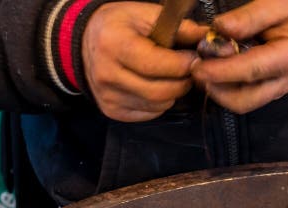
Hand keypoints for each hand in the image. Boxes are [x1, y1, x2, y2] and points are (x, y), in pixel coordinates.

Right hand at [82, 2, 207, 121]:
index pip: (157, 65)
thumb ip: (176, 26)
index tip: (194, 58)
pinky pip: (148, 114)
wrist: (82, 41)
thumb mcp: (144, 14)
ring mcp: (108, 96)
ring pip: (157, 106)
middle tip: (189, 72)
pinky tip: (156, 86)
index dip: (183, 64)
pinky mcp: (112, 111)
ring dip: (173, 94)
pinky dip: (160, 103)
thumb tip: (205, 37)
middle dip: (183, 83)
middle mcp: (107, 74)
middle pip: (160, 92)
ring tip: (172, 77)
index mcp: (114, 44)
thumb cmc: (118, 25)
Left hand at [190, 0, 287, 113]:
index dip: (222, 71)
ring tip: (204, 70)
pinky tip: (217, 72)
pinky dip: (228, 89)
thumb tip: (219, 29)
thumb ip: (249, 17)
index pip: (252, 70)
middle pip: (246, 100)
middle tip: (196, 70)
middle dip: (217, 90)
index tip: (197, 67)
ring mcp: (279, 90)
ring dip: (220, 92)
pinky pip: (247, 98)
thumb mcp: (279, 2)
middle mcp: (286, 81)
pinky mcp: (272, 92)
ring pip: (244, 104)